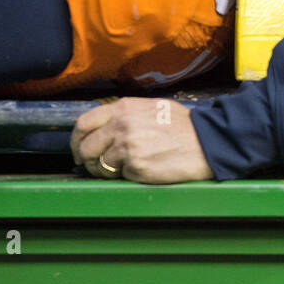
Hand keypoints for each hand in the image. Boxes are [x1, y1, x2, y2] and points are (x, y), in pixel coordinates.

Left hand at [70, 97, 213, 183]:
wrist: (206, 142)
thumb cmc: (182, 126)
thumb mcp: (151, 107)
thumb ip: (126, 114)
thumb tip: (105, 126)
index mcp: (123, 108)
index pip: (84, 122)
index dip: (77, 139)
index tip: (79, 149)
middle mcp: (121, 126)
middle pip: (86, 147)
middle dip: (86, 160)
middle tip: (93, 166)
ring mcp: (127, 147)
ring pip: (99, 165)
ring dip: (105, 171)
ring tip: (122, 169)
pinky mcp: (136, 167)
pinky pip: (118, 176)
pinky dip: (125, 176)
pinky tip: (140, 171)